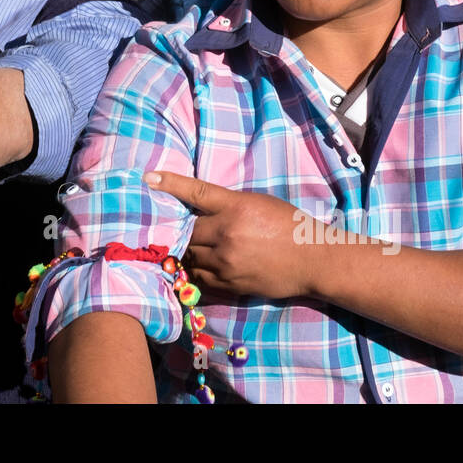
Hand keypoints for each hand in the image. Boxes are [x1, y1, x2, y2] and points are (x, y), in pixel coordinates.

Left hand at [145, 169, 318, 299]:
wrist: (313, 260)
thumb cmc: (289, 225)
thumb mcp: (259, 203)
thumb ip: (228, 204)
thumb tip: (198, 205)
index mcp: (236, 207)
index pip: (196, 192)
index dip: (170, 184)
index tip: (149, 179)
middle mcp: (227, 233)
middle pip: (186, 230)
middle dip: (180, 229)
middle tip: (174, 227)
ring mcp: (226, 261)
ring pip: (189, 255)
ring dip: (186, 251)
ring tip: (187, 247)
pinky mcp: (229, 283)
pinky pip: (198, 278)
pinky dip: (193, 271)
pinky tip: (195, 266)